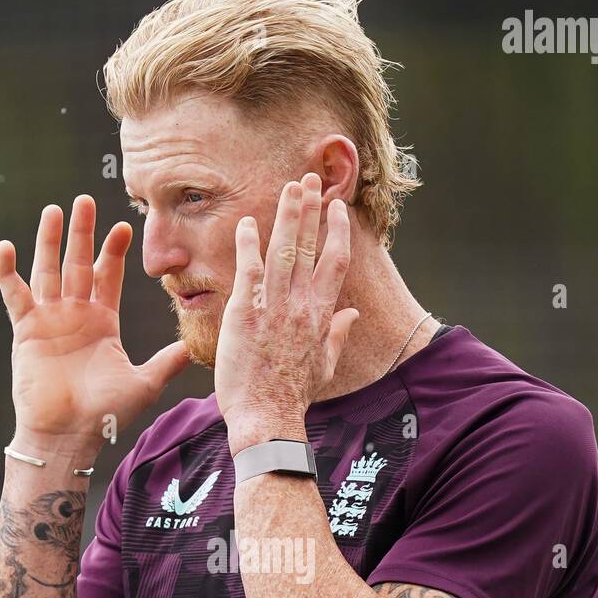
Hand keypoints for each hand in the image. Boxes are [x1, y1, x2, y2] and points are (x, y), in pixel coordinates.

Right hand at [0, 195, 189, 454]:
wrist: (69, 434)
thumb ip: (167, 362)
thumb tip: (193, 348)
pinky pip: (14, 294)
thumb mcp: (144, 383)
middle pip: (77, 264)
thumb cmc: (105, 414)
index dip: (113, 251)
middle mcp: (75, 316)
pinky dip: (7, 272)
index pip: (107, 276)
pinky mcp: (25, 330)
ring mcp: (48, 320)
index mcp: (102, 323)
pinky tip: (6, 247)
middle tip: (85, 200)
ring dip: (49, 241)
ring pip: (48, 271)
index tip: (124, 226)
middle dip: (82, 233)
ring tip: (54, 210)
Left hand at [214, 172, 359, 447]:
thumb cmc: (293, 396)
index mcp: (321, 315)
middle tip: (309, 180)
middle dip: (311, 210)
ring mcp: (274, 307)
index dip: (337, 231)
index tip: (337, 208)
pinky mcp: (245, 313)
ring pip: (284, 250)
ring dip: (286, 215)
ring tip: (288, 187)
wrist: (267, 418)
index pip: (335, 262)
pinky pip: (249, 270)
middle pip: (310, 246)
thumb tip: (351, 315)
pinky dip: (248, 244)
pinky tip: (246, 222)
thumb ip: (338, 334)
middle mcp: (301, 305)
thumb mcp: (325, 365)